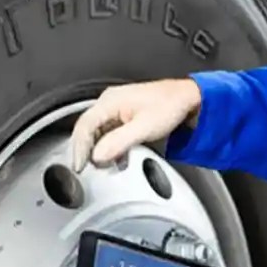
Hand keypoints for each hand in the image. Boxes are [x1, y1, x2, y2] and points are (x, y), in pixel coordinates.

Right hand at [70, 79, 202, 171]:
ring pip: (95, 131)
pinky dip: (106, 145)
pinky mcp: (122, 114)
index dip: (79, 148)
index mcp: (110, 101)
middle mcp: (109, 102)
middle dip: (84, 150)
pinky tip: (112, 157)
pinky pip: (107, 131)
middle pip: (86, 128)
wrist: (187, 98)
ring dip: (96, 149)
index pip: (84, 126)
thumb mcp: (144, 127)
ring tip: (100, 165)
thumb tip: (98, 155)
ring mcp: (115, 107)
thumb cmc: (170, 105)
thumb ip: (119, 142)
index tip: (79, 165)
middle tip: (84, 168)